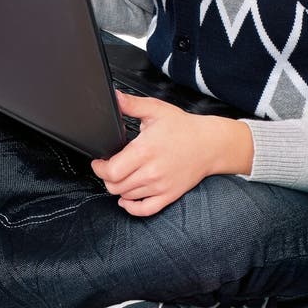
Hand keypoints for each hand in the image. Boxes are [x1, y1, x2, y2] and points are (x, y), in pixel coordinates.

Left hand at [91, 90, 251, 216]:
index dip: (99, 167)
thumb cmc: (182, 127)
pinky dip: (131, 207)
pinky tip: (126, 199)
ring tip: (119, 176)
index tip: (99, 161)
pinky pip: (144, 210)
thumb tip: (114, 97)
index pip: (111, 170)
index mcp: (145, 150)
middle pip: (115, 186)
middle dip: (106, 177)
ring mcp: (160, 186)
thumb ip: (131, 104)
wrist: (209, 144)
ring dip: (118, 188)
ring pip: (126, 196)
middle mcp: (151, 171)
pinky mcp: (169, 195)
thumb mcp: (156, 110)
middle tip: (107, 168)